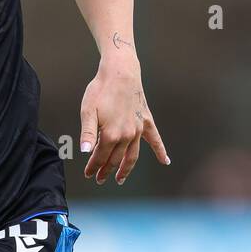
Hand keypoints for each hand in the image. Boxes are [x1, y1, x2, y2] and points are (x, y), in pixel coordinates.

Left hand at [79, 53, 168, 184]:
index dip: (93, 167)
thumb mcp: (87, 111)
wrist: (120, 73)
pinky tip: (165, 161)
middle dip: (106, 170)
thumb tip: (85, 151)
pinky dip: (160, 151)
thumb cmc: (100, 90)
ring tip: (119, 178)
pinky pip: (155, 140)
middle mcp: (126, 135)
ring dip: (126, 169)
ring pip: (132, 156)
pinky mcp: (146, 121)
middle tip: (99, 178)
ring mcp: (138, 129)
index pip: (100, 157)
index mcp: (110, 135)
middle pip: (115, 159)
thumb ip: (87, 133)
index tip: (87, 174)